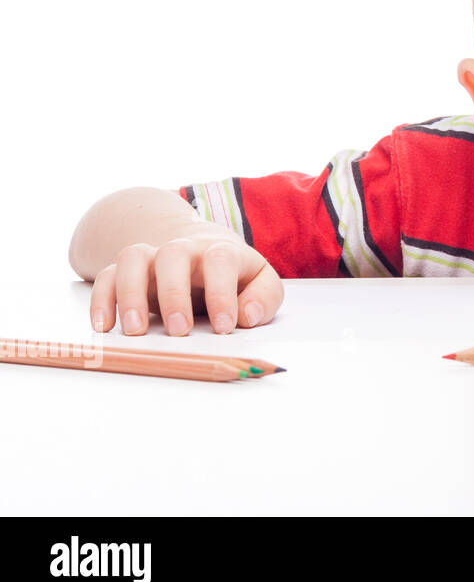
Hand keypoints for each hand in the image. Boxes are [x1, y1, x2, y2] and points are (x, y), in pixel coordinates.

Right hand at [89, 230, 283, 335]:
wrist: (202, 250)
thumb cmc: (235, 275)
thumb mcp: (260, 282)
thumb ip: (264, 297)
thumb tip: (247, 314)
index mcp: (220, 250)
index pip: (221, 260)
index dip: (222, 293)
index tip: (224, 327)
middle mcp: (184, 250)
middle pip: (172, 255)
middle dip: (173, 294)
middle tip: (180, 331)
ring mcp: (152, 258)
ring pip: (133, 258)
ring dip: (130, 294)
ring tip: (135, 331)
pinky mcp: (127, 272)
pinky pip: (106, 275)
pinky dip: (101, 299)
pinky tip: (103, 326)